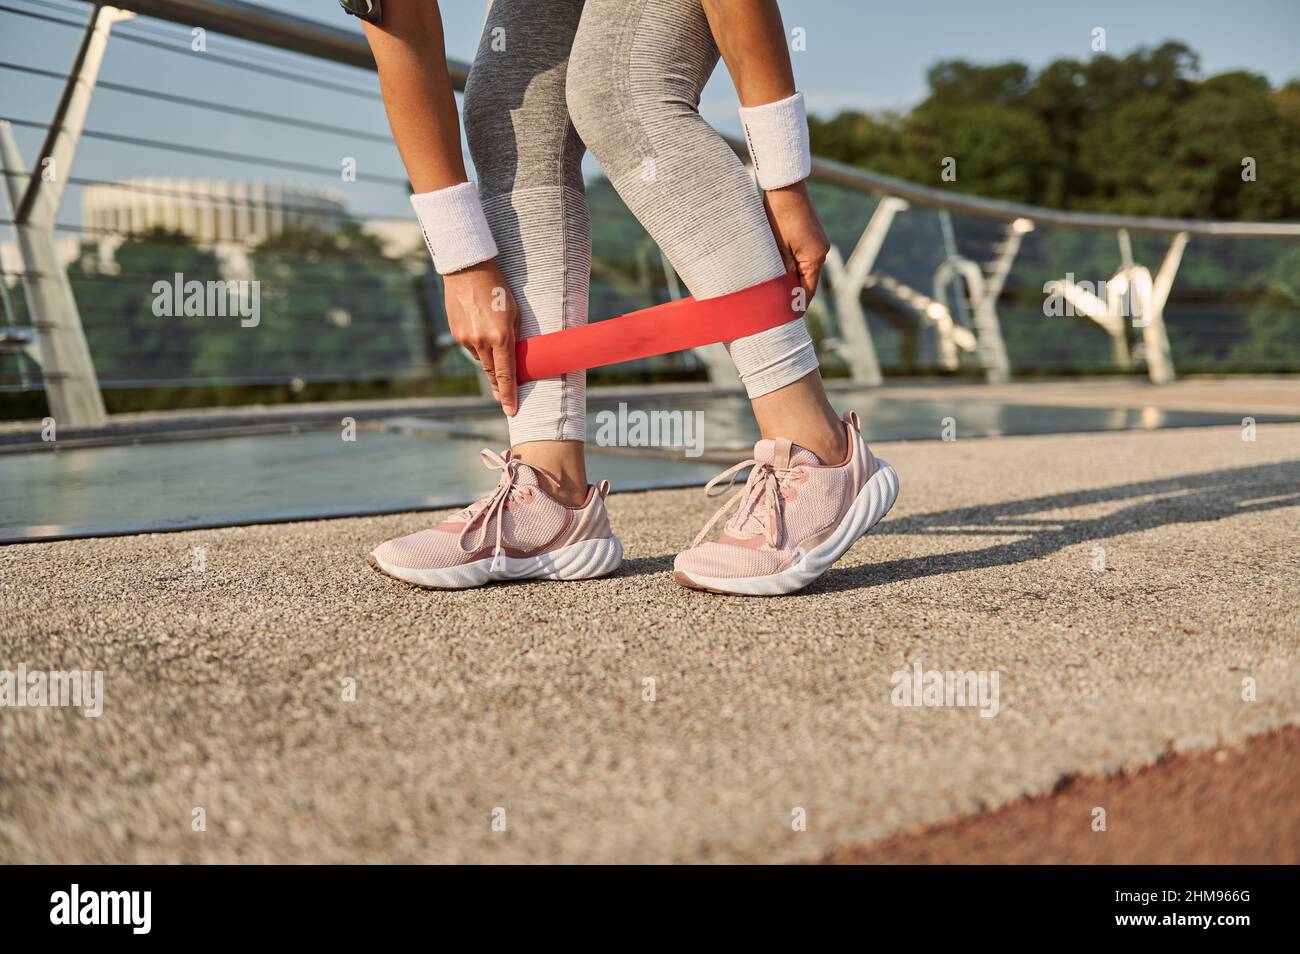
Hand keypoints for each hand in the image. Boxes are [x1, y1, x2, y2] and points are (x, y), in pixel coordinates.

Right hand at [444, 260, 519, 414]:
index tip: (511, 410)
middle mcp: (481, 342)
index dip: (508, 394)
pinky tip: (481, 333)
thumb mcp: (514, 313)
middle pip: (491, 373)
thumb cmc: (498, 289)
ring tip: (494, 348)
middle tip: (504, 398)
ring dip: (488, 361)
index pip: (506, 374)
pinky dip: (478, 346)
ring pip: (480, 359)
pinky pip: (470, 348)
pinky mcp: (456, 333)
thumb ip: (513, 338)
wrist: (468, 270)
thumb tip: (514, 357)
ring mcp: (466, 338)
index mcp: (500, 337)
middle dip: (499, 386)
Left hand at [762, 180, 829, 300]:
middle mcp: (821, 252)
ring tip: (772, 290)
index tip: (784, 319)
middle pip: (807, 282)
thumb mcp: (777, 248)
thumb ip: (782, 272)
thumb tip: (781, 293)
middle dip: (792, 294)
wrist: (785, 187)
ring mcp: (818, 243)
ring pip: (803, 270)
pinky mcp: (811, 236)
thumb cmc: (779, 216)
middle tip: (774, 308)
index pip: (808, 291)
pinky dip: (791, 266)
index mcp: (815, 258)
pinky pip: (803, 258)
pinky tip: (778, 269)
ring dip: (790, 279)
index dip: (796, 305)